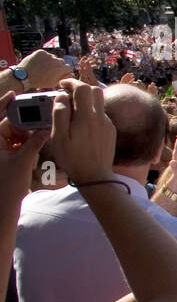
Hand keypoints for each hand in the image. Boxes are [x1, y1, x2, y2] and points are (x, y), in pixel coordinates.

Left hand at [0, 91, 50, 207]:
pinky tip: (39, 141)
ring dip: (28, 133)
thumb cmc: (7, 185)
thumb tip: (47, 128)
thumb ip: (35, 142)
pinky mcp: (7, 158)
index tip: (13, 94)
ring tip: (42, 132)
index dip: (4, 104)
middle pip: (8, 125)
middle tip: (40, 118)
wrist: (3, 206)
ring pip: (15, 134)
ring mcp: (1, 151)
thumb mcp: (23, 161)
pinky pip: (18, 144)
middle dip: (24, 122)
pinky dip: (28, 142)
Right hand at [47, 80, 115, 184]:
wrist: (95, 176)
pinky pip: (101, 115)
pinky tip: (81, 125)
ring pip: (99, 103)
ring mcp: (108, 124)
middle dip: (81, 89)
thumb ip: (60, 114)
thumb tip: (62, 97)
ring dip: (86, 101)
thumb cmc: (73, 159)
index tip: (62, 85)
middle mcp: (101, 118)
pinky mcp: (111, 131)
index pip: (83, 88)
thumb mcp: (58, 137)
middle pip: (95, 91)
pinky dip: (91, 113)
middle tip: (67, 96)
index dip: (71, 83)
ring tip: (72, 112)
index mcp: (86, 118)